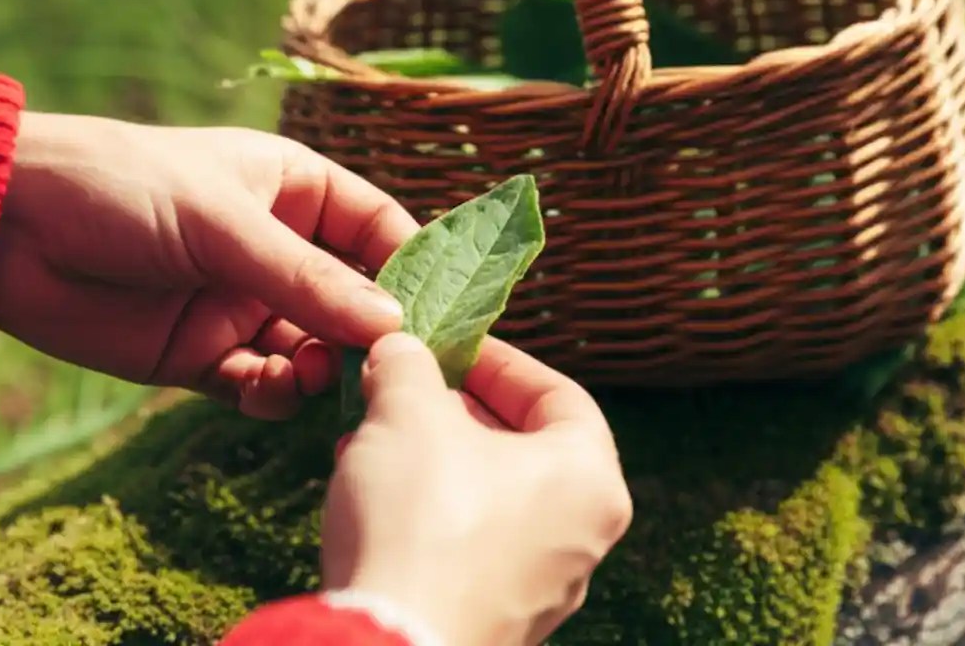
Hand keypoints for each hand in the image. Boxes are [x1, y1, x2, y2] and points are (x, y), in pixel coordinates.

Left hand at [0, 111, 419, 417]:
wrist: (8, 229)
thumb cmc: (123, 187)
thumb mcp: (224, 223)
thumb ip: (307, 279)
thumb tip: (393, 327)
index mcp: (295, 192)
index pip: (380, 231)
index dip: (415, 271)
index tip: (445, 317)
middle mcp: (279, 251)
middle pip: (356, 301)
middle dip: (374, 337)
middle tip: (393, 373)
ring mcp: (244, 305)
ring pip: (315, 350)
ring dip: (324, 370)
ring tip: (315, 377)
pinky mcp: (205, 355)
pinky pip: (262, 384)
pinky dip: (273, 396)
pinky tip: (265, 392)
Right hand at [320, 332, 632, 645]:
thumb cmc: (420, 519)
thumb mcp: (408, 414)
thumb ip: (409, 366)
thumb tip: (400, 349)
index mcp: (591, 479)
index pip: (558, 394)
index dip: (497, 360)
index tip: (445, 347)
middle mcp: (582, 536)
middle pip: (523, 447)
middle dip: (453, 410)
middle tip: (402, 388)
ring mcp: (544, 588)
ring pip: (490, 497)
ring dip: (432, 458)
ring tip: (373, 436)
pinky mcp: (497, 621)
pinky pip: (468, 547)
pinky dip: (427, 512)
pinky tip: (373, 496)